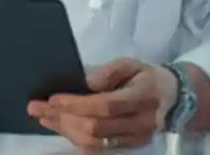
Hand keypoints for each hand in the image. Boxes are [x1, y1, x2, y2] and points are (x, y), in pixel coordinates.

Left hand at [28, 58, 176, 149]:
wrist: (173, 97)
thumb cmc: (146, 76)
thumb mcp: (129, 64)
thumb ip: (107, 72)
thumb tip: (83, 82)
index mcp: (141, 96)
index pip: (105, 106)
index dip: (76, 104)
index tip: (52, 98)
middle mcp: (140, 122)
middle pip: (96, 128)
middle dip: (63, 118)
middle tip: (37, 108)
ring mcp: (136, 138)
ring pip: (95, 141)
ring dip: (65, 130)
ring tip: (43, 117)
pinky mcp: (130, 146)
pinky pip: (99, 147)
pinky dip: (75, 138)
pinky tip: (60, 127)